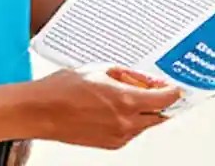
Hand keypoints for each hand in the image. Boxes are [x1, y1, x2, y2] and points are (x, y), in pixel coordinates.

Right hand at [27, 65, 181, 149]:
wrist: (41, 111)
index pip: (166, 100)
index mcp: (127, 102)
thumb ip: (130, 76)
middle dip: (162, 103)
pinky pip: (130, 133)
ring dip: (146, 112)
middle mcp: (126, 123)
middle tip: (159, 90)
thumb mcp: (102, 70)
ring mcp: (118, 137)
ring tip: (132, 94)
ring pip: (145, 125)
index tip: (173, 85)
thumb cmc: (64, 89)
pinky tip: (118, 107)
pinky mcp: (109, 144)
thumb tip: (148, 79)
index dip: (174, 91)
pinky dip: (132, 121)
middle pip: (160, 116)